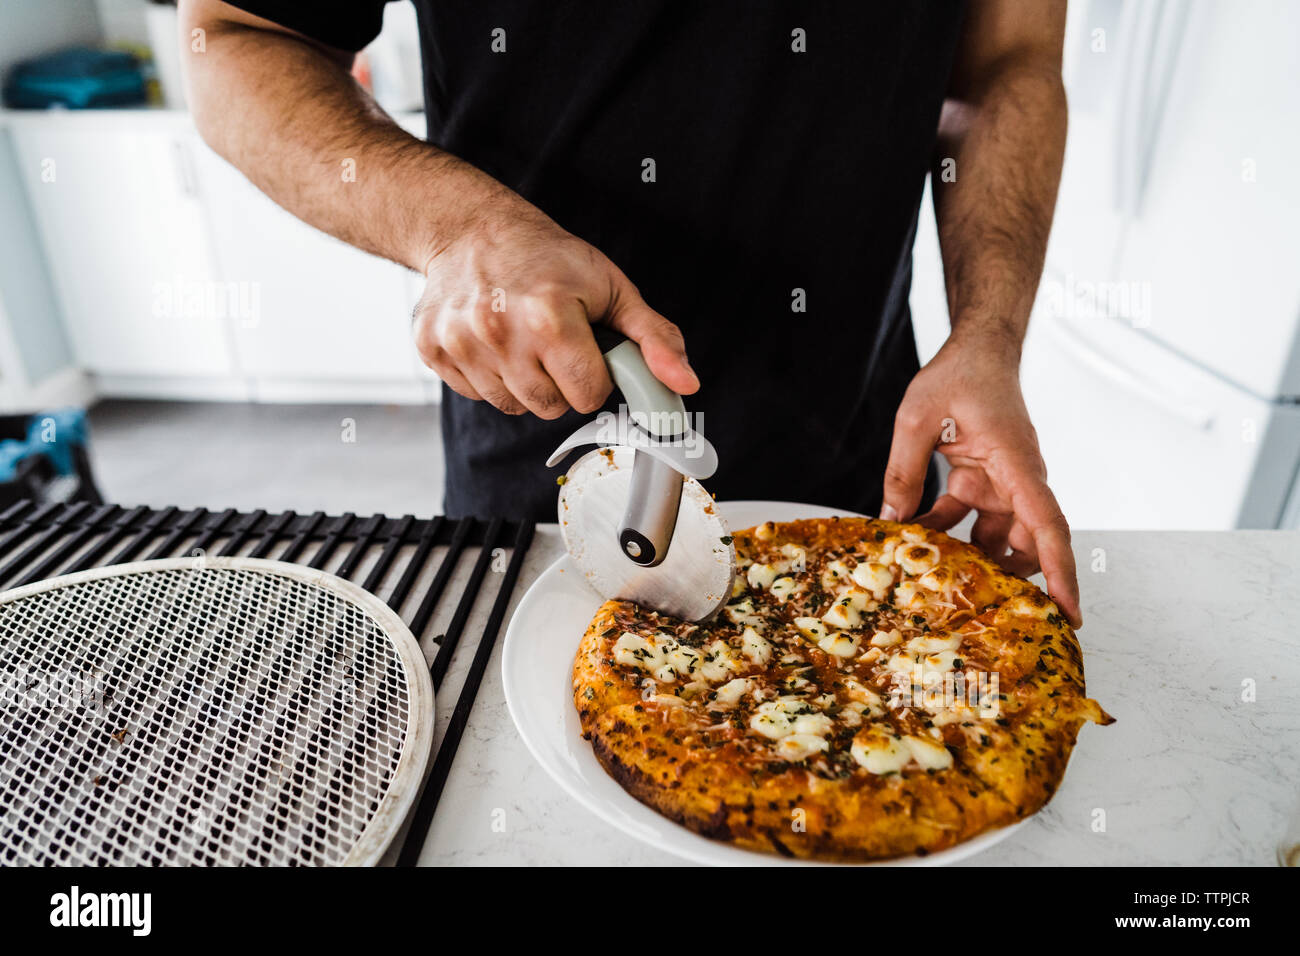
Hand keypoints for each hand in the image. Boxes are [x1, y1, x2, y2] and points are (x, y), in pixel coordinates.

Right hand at [413, 194, 697, 417]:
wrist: (471, 228)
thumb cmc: (548, 258)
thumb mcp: (612, 288)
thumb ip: (654, 338)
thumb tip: (685, 384)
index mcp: (550, 315)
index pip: (588, 395)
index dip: (594, 376)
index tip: (586, 348)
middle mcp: (500, 331)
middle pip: (550, 407)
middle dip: (560, 381)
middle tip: (554, 340)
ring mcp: (461, 343)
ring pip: (513, 407)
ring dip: (525, 382)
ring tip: (523, 338)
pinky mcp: (433, 350)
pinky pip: (478, 396)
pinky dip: (491, 376)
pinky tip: (493, 340)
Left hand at [879, 336, 1080, 626]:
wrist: (975, 350)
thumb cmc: (958, 375)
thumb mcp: (915, 418)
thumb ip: (903, 469)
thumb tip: (891, 520)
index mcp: (1016, 464)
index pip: (1047, 525)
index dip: (1060, 572)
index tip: (1070, 611)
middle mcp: (1018, 479)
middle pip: (1026, 542)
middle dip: (1016, 583)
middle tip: (995, 622)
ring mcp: (1002, 482)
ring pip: (996, 536)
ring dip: (973, 561)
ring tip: (945, 592)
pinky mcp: (982, 481)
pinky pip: (969, 519)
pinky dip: (947, 535)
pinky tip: (915, 546)